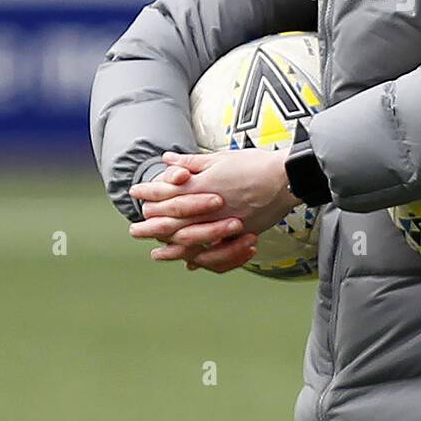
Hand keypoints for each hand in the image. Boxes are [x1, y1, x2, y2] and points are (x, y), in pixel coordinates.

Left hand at [128, 150, 296, 270]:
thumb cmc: (255, 164)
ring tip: (155, 253)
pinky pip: (213, 252)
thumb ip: (192, 163)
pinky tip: (189, 262)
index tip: (135, 195)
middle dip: (150, 226)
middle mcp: (207, 208)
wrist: (286, 178)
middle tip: (133, 231)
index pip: (165, 192)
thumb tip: (168, 160)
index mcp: (201, 185)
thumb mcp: (220, 158)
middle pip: (170, 220)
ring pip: (188, 240)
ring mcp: (221, 224)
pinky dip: (198, 258)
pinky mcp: (236, 235)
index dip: (148, 193)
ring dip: (169, 248)